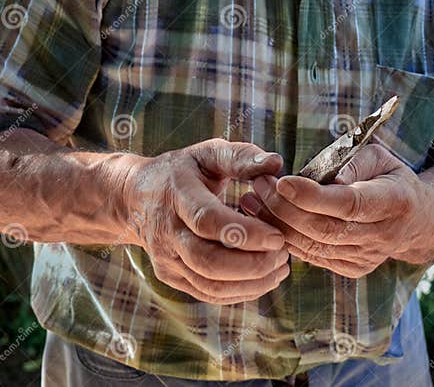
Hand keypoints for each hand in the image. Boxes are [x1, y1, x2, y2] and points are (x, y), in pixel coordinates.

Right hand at [122, 138, 289, 303]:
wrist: (136, 196)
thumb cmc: (183, 171)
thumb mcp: (207, 153)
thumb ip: (240, 157)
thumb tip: (276, 163)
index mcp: (177, 195)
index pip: (208, 221)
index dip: (245, 233)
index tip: (277, 236)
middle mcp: (167, 231)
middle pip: (208, 261)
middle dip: (253, 264)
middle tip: (284, 254)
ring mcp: (166, 258)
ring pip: (209, 285)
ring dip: (251, 283)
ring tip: (280, 267)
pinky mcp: (171, 276)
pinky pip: (208, 294)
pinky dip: (240, 292)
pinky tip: (265, 279)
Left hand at [241, 144, 433, 277]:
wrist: (415, 220)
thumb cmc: (389, 178)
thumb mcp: (380, 156)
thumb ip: (355, 162)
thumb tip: (326, 180)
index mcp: (394, 202)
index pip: (348, 204)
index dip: (312, 196)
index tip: (281, 181)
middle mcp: (382, 236)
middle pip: (323, 229)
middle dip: (283, 207)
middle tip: (258, 184)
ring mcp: (366, 258)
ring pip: (312, 246)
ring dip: (276, 224)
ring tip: (251, 200)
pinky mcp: (352, 269)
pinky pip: (311, 256)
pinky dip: (285, 238)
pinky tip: (265, 218)